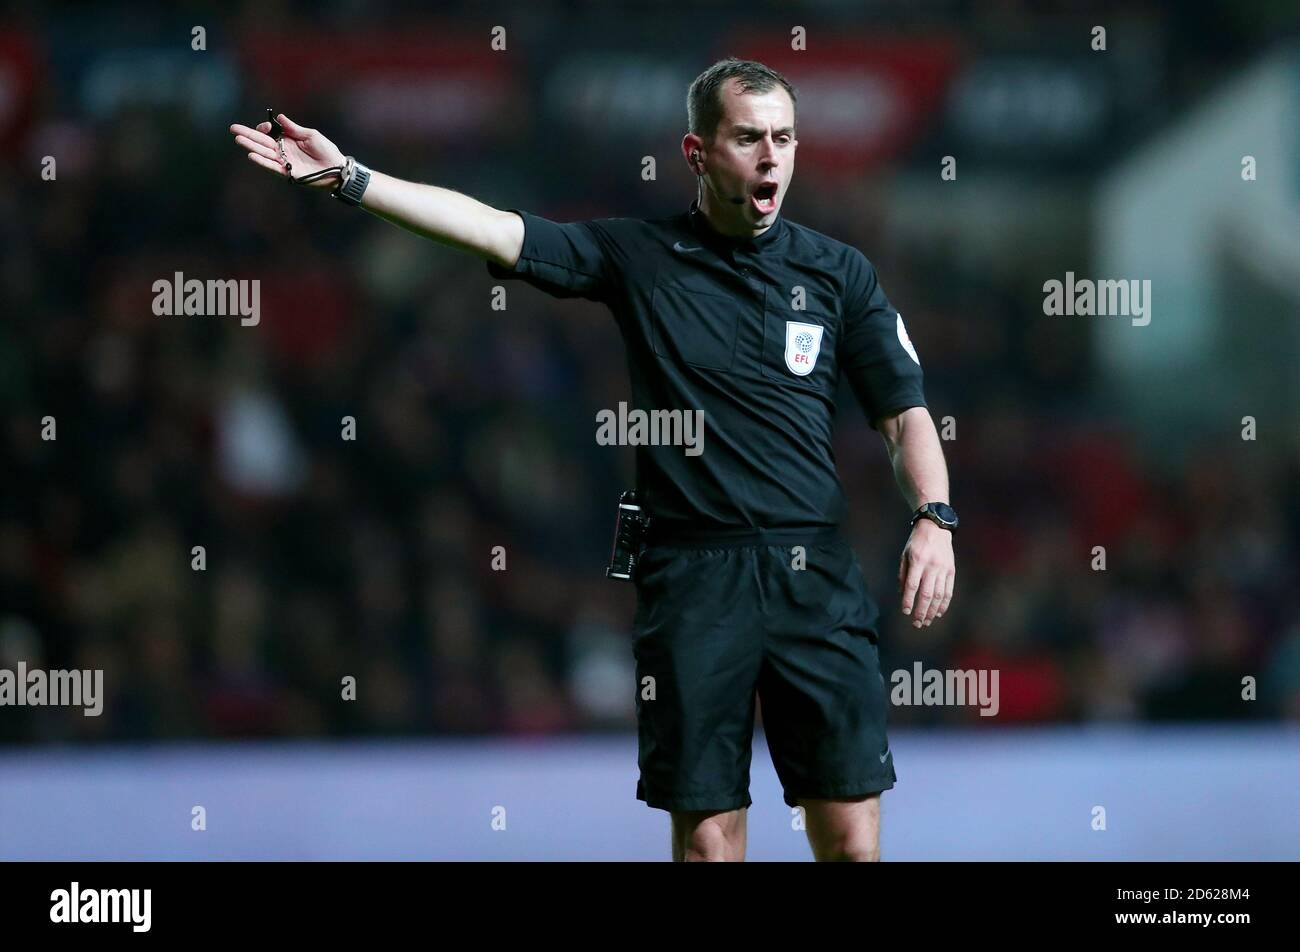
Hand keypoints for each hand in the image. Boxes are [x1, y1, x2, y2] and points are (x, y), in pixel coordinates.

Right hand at [228, 113, 345, 187]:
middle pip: (262, 142)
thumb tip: (279, 117)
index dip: (264, 129)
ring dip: (251, 147)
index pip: (270, 134)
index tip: (264, 127)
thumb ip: (294, 128)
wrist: (337, 168)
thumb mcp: (311, 135)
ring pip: (264, 153)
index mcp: (288, 140)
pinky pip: (272, 167)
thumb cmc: (326, 151)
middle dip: (248, 135)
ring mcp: (284, 162)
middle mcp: (283, 151)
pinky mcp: (288, 173)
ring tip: (239, 140)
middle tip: (233, 129)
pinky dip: (263, 162)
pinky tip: (252, 156)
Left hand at [898, 518, 954, 627]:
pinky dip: (944, 603)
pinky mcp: (951, 571)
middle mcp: (932, 566)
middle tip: (917, 624)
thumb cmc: (917, 542)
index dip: (909, 601)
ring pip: (939, 595)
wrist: (936, 527)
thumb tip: (903, 594)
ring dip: (933, 610)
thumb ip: (903, 575)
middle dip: (922, 611)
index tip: (906, 612)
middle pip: (927, 594)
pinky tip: (939, 612)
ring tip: (927, 621)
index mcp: (918, 561)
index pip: (912, 585)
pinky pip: (949, 590)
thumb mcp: (905, 555)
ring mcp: (943, 569)